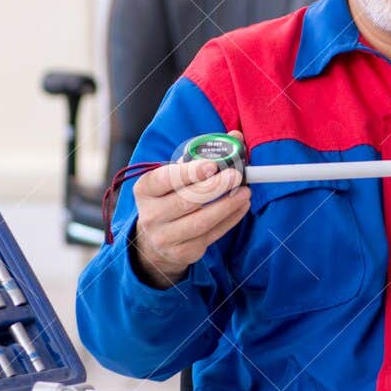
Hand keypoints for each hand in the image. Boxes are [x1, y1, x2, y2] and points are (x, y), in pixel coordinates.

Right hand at [129, 130, 250, 286]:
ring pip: (201, 221)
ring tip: (245, 192)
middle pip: (186, 201)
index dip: (189, 172)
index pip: (165, 179)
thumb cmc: (170, 198)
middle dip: (214, 187)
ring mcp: (166, 237)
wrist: (156, 240)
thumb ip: (200, 156)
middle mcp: (151, 215)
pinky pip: (212, 235)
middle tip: (235, 175)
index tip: (212, 165)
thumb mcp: (174, 176)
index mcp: (145, 189)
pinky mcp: (184, 253)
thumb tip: (235, 137)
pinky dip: (230, 220)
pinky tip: (241, 206)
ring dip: (227, 205)